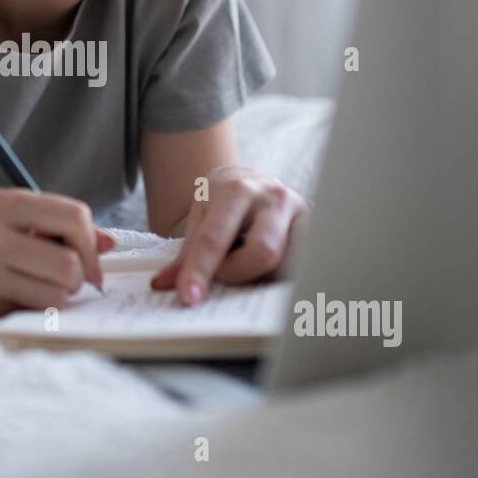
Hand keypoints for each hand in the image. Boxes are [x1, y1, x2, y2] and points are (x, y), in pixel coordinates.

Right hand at [0, 188, 114, 319]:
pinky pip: (24, 316)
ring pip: (54, 296)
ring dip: (57, 300)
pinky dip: (26, 313)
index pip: (73, 216)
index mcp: (3, 203)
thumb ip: (53, 225)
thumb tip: (109, 242)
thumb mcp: (1, 217)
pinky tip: (6, 302)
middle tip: (67, 283)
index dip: (92, 243)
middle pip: (69, 264)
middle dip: (78, 279)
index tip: (90, 260)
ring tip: (39, 293)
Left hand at [150, 165, 310, 305]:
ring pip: (286, 262)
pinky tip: (266, 271)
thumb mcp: (199, 218)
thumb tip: (162, 285)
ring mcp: (299, 210)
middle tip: (224, 275)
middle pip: (262, 252)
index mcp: (235, 187)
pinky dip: (279, 275)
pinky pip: (300, 264)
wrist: (251, 180)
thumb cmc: (222, 203)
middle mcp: (272, 195)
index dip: (200, 271)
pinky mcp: (315, 226)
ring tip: (246, 268)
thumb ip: (184, 255)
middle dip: (238, 274)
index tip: (190, 297)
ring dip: (260, 277)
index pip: (215, 238)